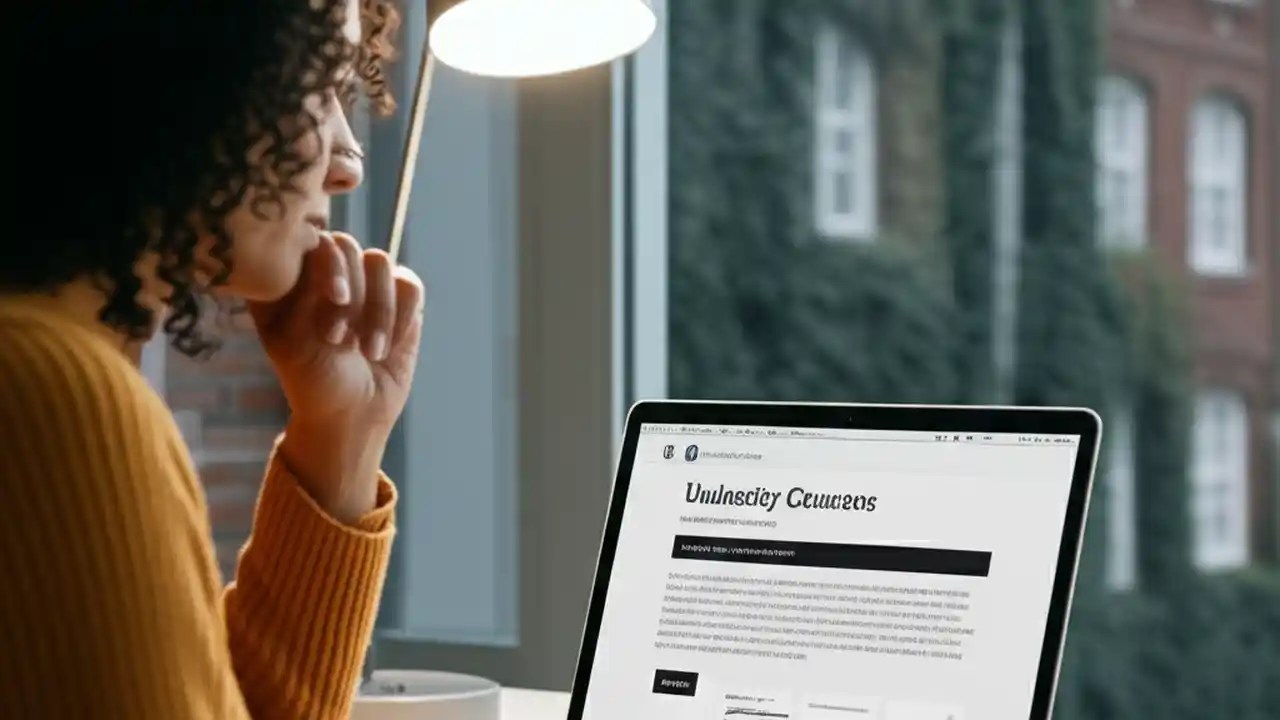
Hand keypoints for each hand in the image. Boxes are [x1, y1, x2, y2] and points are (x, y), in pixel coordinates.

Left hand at [248, 232, 423, 522]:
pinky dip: (401, 317)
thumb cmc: (312, 379)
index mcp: (290, 276)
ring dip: (377, 311)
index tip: (335, 299)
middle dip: (352, 295)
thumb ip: (307, 288)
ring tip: (368, 351)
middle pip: (348, 246)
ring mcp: (364, 282)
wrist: (351, 414)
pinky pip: (409, 284)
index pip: (309, 239)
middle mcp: (327, 271)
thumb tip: (329, 245)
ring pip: (380, 263)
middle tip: (341, 339)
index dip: (326, 264)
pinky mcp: (400, 298)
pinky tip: (387, 347)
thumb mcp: (294, 337)